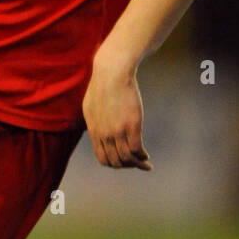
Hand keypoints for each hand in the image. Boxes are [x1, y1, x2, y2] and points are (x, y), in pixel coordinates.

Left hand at [82, 52, 152, 170]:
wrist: (112, 72)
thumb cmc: (103, 85)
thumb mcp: (91, 106)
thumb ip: (94, 121)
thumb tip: (97, 130)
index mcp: (94, 131)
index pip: (103, 159)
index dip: (115, 164)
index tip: (124, 162)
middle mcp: (104, 135)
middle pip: (116, 162)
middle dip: (127, 166)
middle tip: (137, 164)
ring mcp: (117, 131)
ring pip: (127, 158)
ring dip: (138, 164)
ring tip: (146, 164)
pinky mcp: (132, 125)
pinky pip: (137, 149)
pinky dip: (142, 156)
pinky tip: (146, 155)